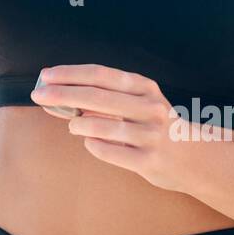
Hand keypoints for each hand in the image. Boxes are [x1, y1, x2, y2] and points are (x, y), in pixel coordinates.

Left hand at [28, 63, 200, 192]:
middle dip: (62, 95)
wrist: (194, 157)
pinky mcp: (148, 160)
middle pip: (96, 97)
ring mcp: (149, 135)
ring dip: (78, 123)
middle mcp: (149, 107)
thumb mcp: (138, 103)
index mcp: (144, 87)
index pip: (100, 74)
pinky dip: (93, 145)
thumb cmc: (155, 125)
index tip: (46, 76)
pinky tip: (90, 142)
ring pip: (100, 126)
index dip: (70, 74)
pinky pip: (108, 151)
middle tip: (39, 95)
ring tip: (72, 124)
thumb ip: (103, 98)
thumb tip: (56, 94)